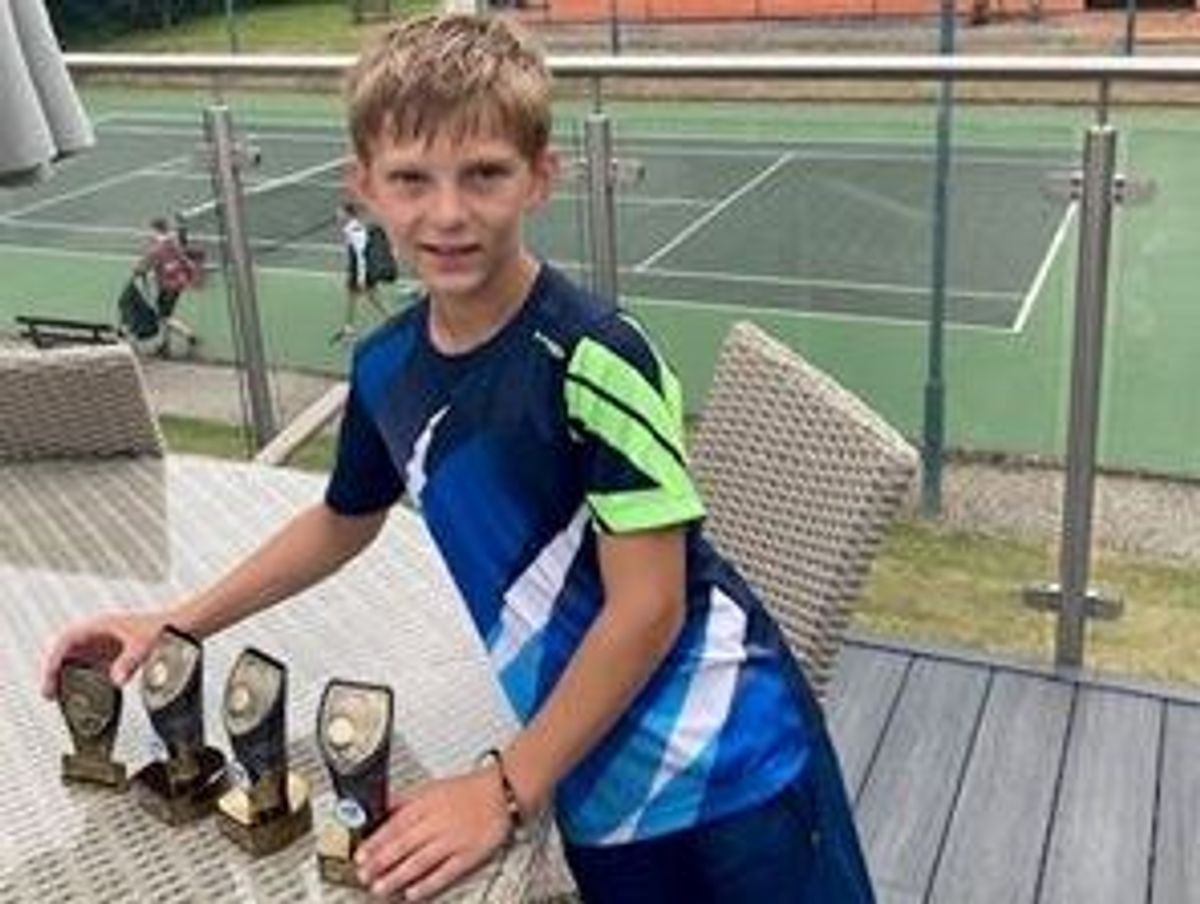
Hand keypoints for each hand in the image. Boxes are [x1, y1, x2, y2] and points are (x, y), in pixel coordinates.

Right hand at [40, 610, 170, 698]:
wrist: (179, 626)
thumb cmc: (161, 626)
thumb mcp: (143, 645)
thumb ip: (129, 662)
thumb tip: (115, 681)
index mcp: (99, 625)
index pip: (67, 640)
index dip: (54, 657)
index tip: (51, 676)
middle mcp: (97, 635)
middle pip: (66, 653)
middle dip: (55, 672)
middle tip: (50, 694)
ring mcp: (102, 647)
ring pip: (76, 663)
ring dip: (67, 679)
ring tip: (62, 699)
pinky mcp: (110, 658)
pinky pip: (91, 671)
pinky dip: (84, 683)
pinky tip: (85, 697)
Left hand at [354, 767, 511, 900]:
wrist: (502, 793)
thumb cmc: (466, 791)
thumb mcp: (430, 787)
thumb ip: (404, 800)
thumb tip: (380, 810)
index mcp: (426, 804)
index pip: (394, 824)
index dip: (374, 842)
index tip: (359, 855)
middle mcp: (438, 822)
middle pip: (403, 845)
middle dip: (380, 863)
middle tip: (364, 875)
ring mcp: (454, 840)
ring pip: (420, 861)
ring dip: (397, 876)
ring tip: (380, 887)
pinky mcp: (469, 855)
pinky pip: (445, 872)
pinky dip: (428, 884)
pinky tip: (413, 893)